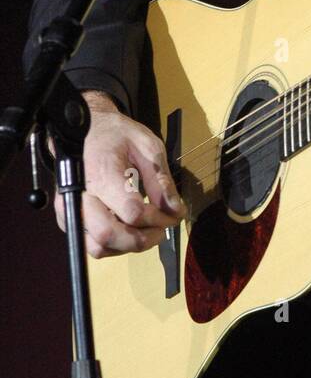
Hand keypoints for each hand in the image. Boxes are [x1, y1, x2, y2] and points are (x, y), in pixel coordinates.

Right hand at [52, 91, 185, 258]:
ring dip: (127, 246)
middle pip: (109, 235)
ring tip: (146, 231)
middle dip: (142, 240)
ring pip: (98, 247)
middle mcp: (80, 196)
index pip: (132, 212)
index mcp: (102, 174)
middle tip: (160, 231)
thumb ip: (161, 180)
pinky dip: (114, 245)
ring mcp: (69, 210)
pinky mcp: (67, 218)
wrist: (83, 130)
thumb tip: (175, 210)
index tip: (174, 215)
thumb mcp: (147, 146)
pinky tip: (129, 229)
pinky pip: (91, 244)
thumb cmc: (116, 134)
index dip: (158, 219)